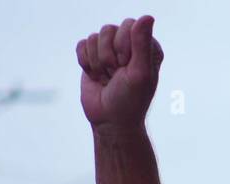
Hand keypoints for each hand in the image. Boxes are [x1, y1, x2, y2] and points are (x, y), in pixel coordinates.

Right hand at [76, 15, 163, 131]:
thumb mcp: (140, 73)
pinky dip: (86, 63)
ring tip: (107, 78)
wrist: (110, 120)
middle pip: (110, 29)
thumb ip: (142, 44)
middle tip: (117, 75)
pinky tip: (95, 76)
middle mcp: (129, 45)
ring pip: (95, 37)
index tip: (127, 67)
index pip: (130, 25)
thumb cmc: (130, 100)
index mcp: (147, 47)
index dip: (124, 47)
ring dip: (98, 62)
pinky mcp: (92, 55)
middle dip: (109, 56)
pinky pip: (82, 44)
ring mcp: (110, 49)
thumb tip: (147, 16)